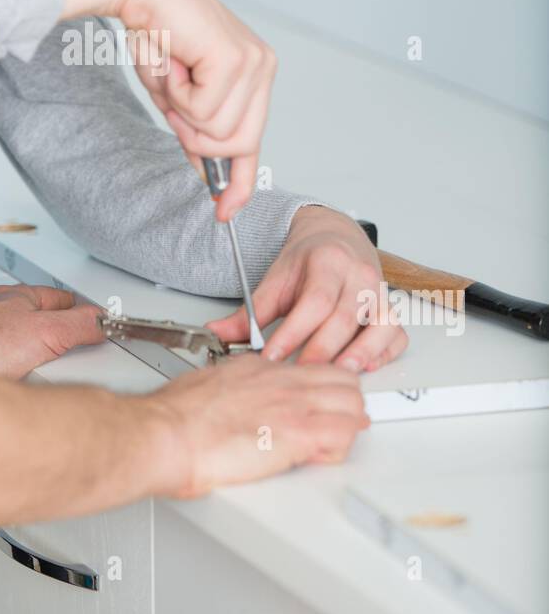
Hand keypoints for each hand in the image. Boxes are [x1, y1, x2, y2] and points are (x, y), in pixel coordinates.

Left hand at [0, 283, 101, 378]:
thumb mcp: (50, 335)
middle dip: (42, 313)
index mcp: (18, 296)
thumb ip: (79, 325)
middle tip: (59, 327)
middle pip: (27, 304)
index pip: (58, 297)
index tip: (88, 321)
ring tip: (23, 329)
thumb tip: (101, 319)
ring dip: (8, 317)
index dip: (76, 311)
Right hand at [63, 0, 275, 219]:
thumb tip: (210, 178)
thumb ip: (198, 134)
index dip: (239, 179)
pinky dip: (178, 96)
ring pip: (218, 132)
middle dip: (197, 139)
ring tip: (173, 73)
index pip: (253, 139)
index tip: (225, 210)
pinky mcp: (235, 60)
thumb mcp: (178, 98)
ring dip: (182, 112)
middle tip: (173, 104)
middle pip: (239, 144)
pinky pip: (204, 111)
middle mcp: (263, 67)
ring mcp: (254, 63)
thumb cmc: (156, 34)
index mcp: (256, 74)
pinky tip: (174, 64)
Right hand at [155, 353, 369, 497]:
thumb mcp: (209, 385)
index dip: (324, 392)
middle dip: (344, 407)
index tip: (320, 408)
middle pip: (344, 382)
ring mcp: (294, 405)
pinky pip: (344, 437)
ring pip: (353, 405)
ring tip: (324, 446)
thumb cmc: (175, 418)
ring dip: (346, 427)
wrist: (167, 434)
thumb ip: (233, 391)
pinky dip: (337, 450)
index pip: (315, 370)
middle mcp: (282, 381)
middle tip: (331, 428)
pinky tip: (314, 458)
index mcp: (260, 369)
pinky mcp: (298, 433)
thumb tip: (236, 404)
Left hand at [206, 207, 407, 371]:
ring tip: (339, 374)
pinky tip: (365, 367)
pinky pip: (396, 334)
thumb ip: (249, 311)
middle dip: (323, 350)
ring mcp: (378, 293)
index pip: (314, 301)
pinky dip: (385, 353)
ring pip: (380, 325)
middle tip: (300, 374)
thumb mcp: (276, 279)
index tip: (273, 356)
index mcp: (327, 261)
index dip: (294, 332)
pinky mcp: (390, 309)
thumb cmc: (307, 263)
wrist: (335, 238)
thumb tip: (217, 334)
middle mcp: (358, 275)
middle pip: (345, 317)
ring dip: (361, 353)